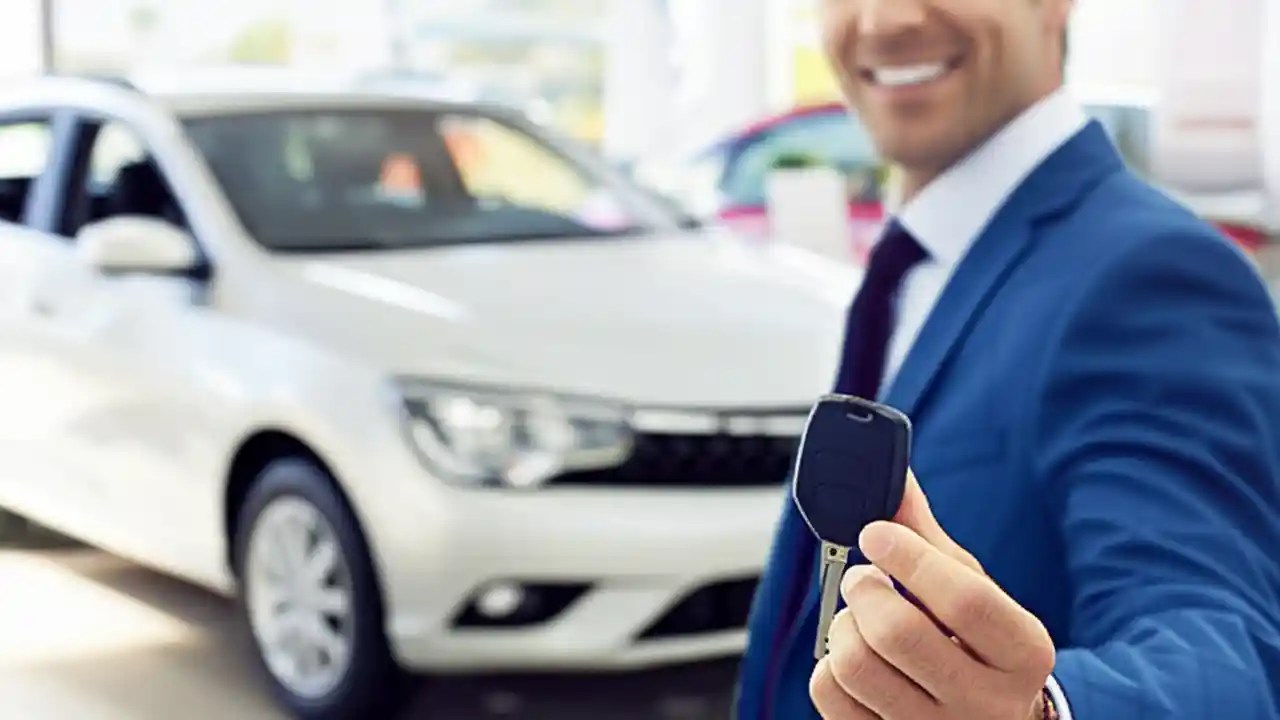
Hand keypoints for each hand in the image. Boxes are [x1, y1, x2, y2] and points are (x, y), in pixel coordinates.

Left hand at [809, 471, 1055, 719]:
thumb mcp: (972, 590)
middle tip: (862, 577)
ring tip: (858, 617)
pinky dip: (827, 665)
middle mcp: (987, 703)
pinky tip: (853, 657)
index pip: (964, 600)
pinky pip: (830, 696)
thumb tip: (896, 478)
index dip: (910, 558)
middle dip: (864, 588)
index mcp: (1024, 652)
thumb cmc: (977, 645)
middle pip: (898, 634)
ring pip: (856, 666)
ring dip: (842, 626)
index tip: (875, 534)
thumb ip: (929, 538)